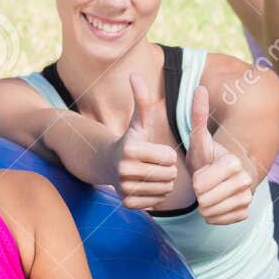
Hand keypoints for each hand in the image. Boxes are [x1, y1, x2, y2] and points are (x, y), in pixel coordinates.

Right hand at [111, 73, 179, 210]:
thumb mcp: (139, 121)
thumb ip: (142, 100)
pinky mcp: (128, 203)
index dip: (168, 154)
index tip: (159, 151)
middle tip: (156, 164)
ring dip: (165, 182)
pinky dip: (157, 195)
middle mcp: (124, 170)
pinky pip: (157, 202)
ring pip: (165, 189)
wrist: (109, 165)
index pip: (169, 157)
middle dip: (168, 169)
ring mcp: (124, 189)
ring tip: (152, 173)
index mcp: (130, 150)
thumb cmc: (131, 140)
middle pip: (169, 175)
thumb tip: (135, 74)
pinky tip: (147, 186)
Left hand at [187, 85, 255, 223]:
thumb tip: (199, 88)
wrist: (222, 175)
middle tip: (204, 184)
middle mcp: (245, 180)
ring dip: (204, 205)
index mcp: (234, 162)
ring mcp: (248, 197)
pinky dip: (214, 215)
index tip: (202, 172)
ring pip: (212, 212)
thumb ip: (198, 115)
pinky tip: (215, 203)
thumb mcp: (198, 138)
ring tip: (208, 192)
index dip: (196, 181)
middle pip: (206, 201)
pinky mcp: (245, 212)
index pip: (201, 185)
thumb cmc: (207, 156)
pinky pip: (220, 221)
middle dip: (199, 194)